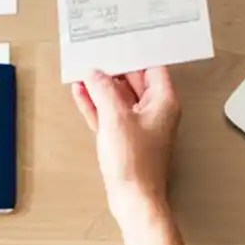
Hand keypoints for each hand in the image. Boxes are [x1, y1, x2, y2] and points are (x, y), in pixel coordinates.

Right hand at [71, 68, 180, 225]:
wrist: (133, 199)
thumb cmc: (135, 163)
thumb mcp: (115, 117)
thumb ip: (104, 90)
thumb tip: (95, 75)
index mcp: (163, 102)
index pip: (151, 68)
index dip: (134, 56)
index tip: (117, 45)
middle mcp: (155, 111)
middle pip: (133, 82)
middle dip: (112, 71)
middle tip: (93, 57)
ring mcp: (139, 126)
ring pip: (118, 98)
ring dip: (100, 88)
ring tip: (81, 74)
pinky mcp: (125, 139)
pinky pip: (110, 114)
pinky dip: (96, 105)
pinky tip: (81, 94)